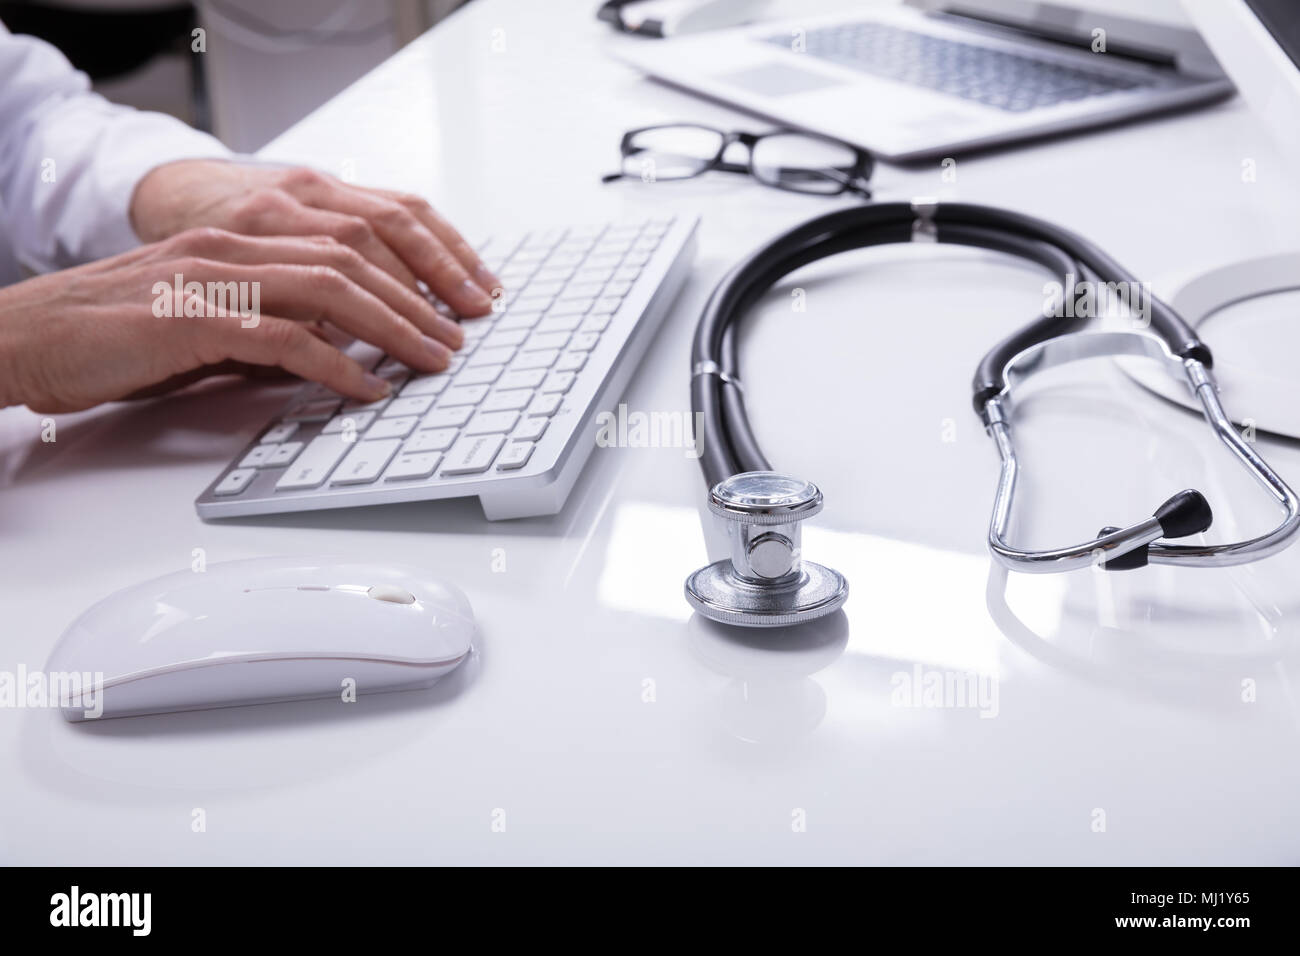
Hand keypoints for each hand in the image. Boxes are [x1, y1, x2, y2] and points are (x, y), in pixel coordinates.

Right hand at [0, 228, 465, 412]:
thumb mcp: (213, 315)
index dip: (413, 263)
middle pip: (355, 255)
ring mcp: (213, 276)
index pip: (352, 233)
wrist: (26, 336)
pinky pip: (284, 338)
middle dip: (419, 296)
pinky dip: (336, 366)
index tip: (454, 297)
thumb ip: (276, 321)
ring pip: (331, 287)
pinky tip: (368, 389)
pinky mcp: (190, 318)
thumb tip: (344, 348)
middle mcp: (235, 243)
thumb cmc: (118, 331)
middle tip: (459, 334)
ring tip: (433, 360)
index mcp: (245, 234)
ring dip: (394, 328)